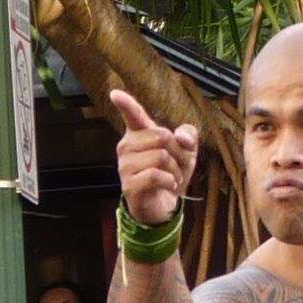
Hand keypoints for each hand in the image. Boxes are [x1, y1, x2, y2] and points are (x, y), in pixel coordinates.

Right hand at [110, 88, 198, 226]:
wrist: (163, 207)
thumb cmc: (170, 175)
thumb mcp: (185, 153)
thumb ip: (188, 136)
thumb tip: (183, 139)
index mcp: (138, 134)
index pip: (132, 115)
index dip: (126, 104)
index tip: (115, 94)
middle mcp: (127, 146)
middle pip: (162, 136)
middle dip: (179, 153)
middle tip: (178, 167)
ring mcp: (125, 165)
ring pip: (161, 156)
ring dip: (176, 171)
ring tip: (172, 178)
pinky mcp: (129, 184)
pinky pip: (155, 175)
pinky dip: (169, 182)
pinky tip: (168, 186)